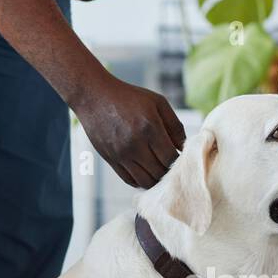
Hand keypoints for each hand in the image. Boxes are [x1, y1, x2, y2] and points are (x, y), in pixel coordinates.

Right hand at [72, 72, 185, 188]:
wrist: (94, 96)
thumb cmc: (129, 97)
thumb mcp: (157, 103)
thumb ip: (175, 125)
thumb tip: (183, 148)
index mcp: (150, 128)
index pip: (171, 158)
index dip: (179, 161)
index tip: (179, 156)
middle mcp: (135, 144)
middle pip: (159, 172)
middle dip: (168, 171)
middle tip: (170, 164)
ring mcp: (121, 154)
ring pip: (145, 181)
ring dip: (155, 179)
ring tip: (158, 169)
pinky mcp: (111, 159)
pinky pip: (130, 180)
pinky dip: (140, 180)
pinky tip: (145, 170)